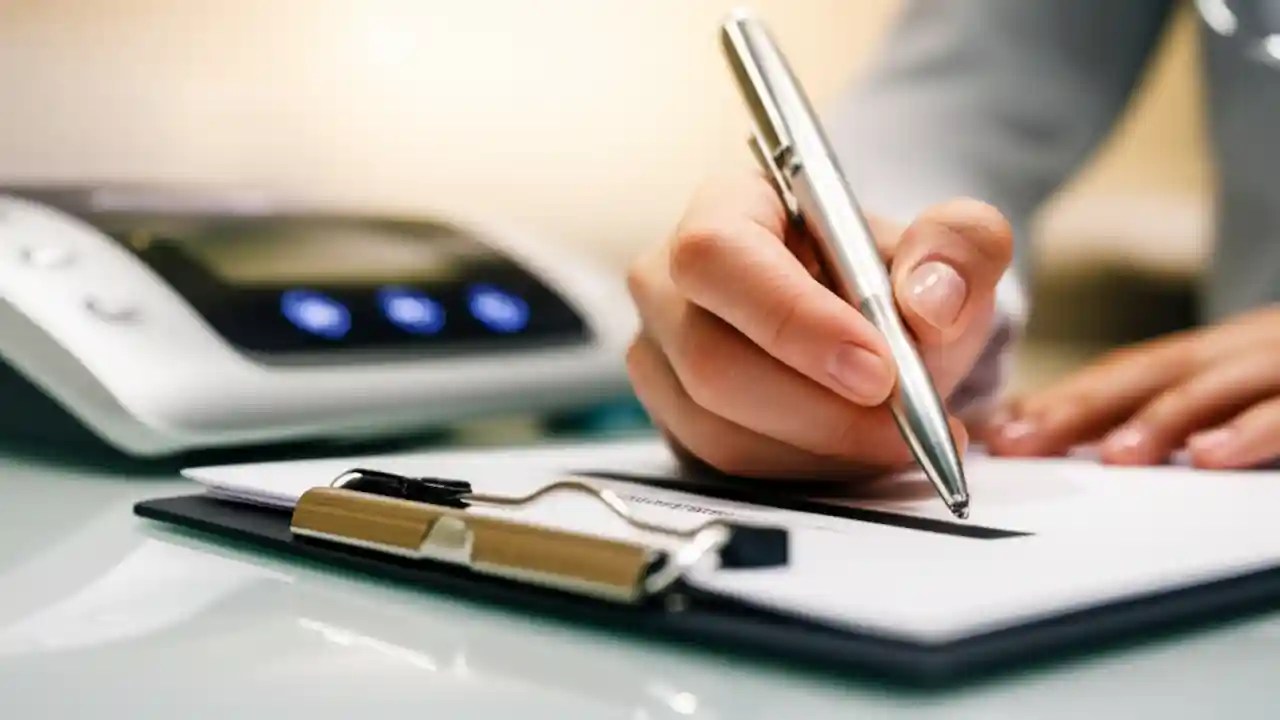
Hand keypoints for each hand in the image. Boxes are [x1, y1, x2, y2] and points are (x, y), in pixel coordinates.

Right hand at [625, 173, 1013, 478]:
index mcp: (725, 207)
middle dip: (819, 410)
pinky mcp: (672, 420)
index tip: (878, 370)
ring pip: (716, 428)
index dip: (791, 319)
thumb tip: (930, 302)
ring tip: (896, 440)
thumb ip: (959, 247)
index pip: (719, 255)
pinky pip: (725, 467)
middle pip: (710, 359)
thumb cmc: (890, 277)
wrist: (874, 329)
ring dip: (819, 450)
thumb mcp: (948, 244)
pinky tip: (855, 452)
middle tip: (906, 426)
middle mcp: (669, 281)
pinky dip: (803, 471)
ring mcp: (660, 356)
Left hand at [986, 305, 1279, 468]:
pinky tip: (1208, 456)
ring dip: (1157, 420)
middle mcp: (1241, 351)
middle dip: (1077, 407)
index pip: (1124, 375)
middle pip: (1149, 375)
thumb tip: (1094, 451)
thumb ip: (1183, 414)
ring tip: (1111, 456)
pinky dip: (1248, 432)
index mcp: (1214, 357)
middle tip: (1016, 442)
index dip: (1059, 401)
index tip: (997, 434)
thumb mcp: (1244, 392)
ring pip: (1210, 386)